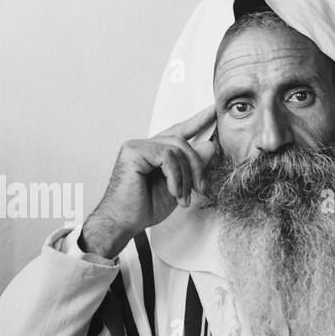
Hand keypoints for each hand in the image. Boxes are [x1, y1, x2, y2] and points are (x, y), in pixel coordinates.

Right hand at [79, 105, 217, 257]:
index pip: (177, 132)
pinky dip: (175, 177)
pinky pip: (166, 156)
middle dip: (196, 166)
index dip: (196, 122)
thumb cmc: (144, 208)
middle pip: (181, 141)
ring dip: (186, 177)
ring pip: (176, 149)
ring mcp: (136, 146)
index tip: (212, 112)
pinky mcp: (132, 152)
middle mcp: (143, 146)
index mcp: (152, 152)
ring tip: (182, 198)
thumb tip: (209, 146)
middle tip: (200, 188)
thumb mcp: (178, 186)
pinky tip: (173, 192)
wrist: (122, 223)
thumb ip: (191, 167)